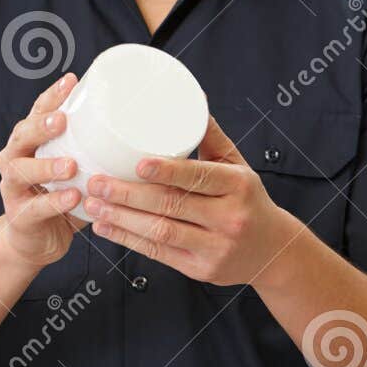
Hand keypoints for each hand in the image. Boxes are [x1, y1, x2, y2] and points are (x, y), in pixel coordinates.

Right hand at [0, 72, 87, 267]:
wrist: (37, 242)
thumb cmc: (63, 199)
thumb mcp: (77, 170)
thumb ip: (98, 152)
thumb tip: (146, 130)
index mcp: (31, 143)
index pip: (37, 112)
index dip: (52, 96)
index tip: (71, 81)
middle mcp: (16, 160)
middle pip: (21, 136)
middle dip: (41, 126)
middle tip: (63, 120)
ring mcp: (14, 189)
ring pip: (22, 171)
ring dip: (46, 167)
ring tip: (70, 165)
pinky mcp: (20, 217)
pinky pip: (35, 208)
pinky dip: (54, 203)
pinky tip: (73, 198)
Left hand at [82, 115, 300, 286]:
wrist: (273, 252)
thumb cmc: (247, 200)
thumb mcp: (237, 166)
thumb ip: (210, 136)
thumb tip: (193, 96)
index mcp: (238, 185)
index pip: (199, 176)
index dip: (168, 171)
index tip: (137, 164)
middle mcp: (229, 217)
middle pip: (172, 205)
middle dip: (129, 194)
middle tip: (97, 182)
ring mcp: (215, 247)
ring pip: (161, 232)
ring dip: (122, 218)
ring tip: (93, 204)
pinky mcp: (200, 269)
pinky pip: (159, 253)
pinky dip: (128, 240)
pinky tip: (105, 226)